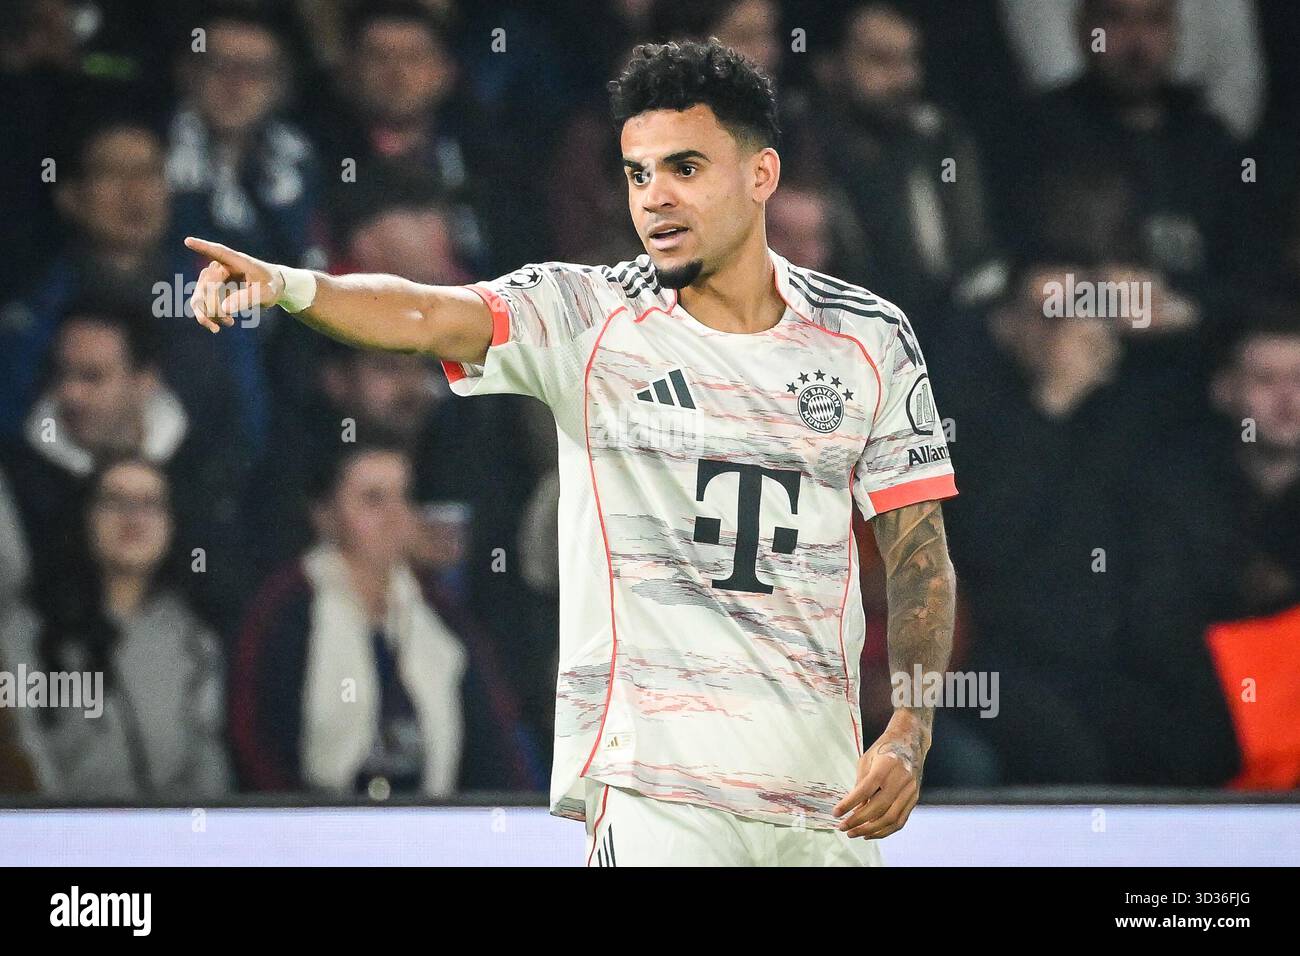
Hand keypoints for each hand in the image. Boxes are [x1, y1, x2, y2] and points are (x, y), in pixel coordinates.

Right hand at [185, 236, 282, 332]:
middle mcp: (220, 266)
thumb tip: (224, 308)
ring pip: (199, 297)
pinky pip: (201, 303)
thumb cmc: (271, 285)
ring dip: (208, 314)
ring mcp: (213, 276)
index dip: (202, 247)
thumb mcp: (265, 293)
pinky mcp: (212, 287)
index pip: (217, 252)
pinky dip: (208, 316)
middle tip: (230, 322)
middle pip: (206, 286)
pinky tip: (223, 324)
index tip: (188, 241)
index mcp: (236, 261)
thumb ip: (247, 299)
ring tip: (229, 323)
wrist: (272, 288)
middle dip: (213, 307)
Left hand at [833, 710, 929, 838]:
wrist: (909, 743)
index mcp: (887, 764)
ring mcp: (910, 790)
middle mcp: (901, 778)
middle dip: (858, 821)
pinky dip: (884, 831)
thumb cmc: (884, 750)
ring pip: (891, 818)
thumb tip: (852, 809)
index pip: (866, 789)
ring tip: (854, 833)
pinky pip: (900, 821)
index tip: (836, 813)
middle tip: (843, 827)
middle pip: (879, 807)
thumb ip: (860, 784)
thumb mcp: (866, 760)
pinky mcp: (914, 799)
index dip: (850, 803)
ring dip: (871, 830)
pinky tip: (870, 833)